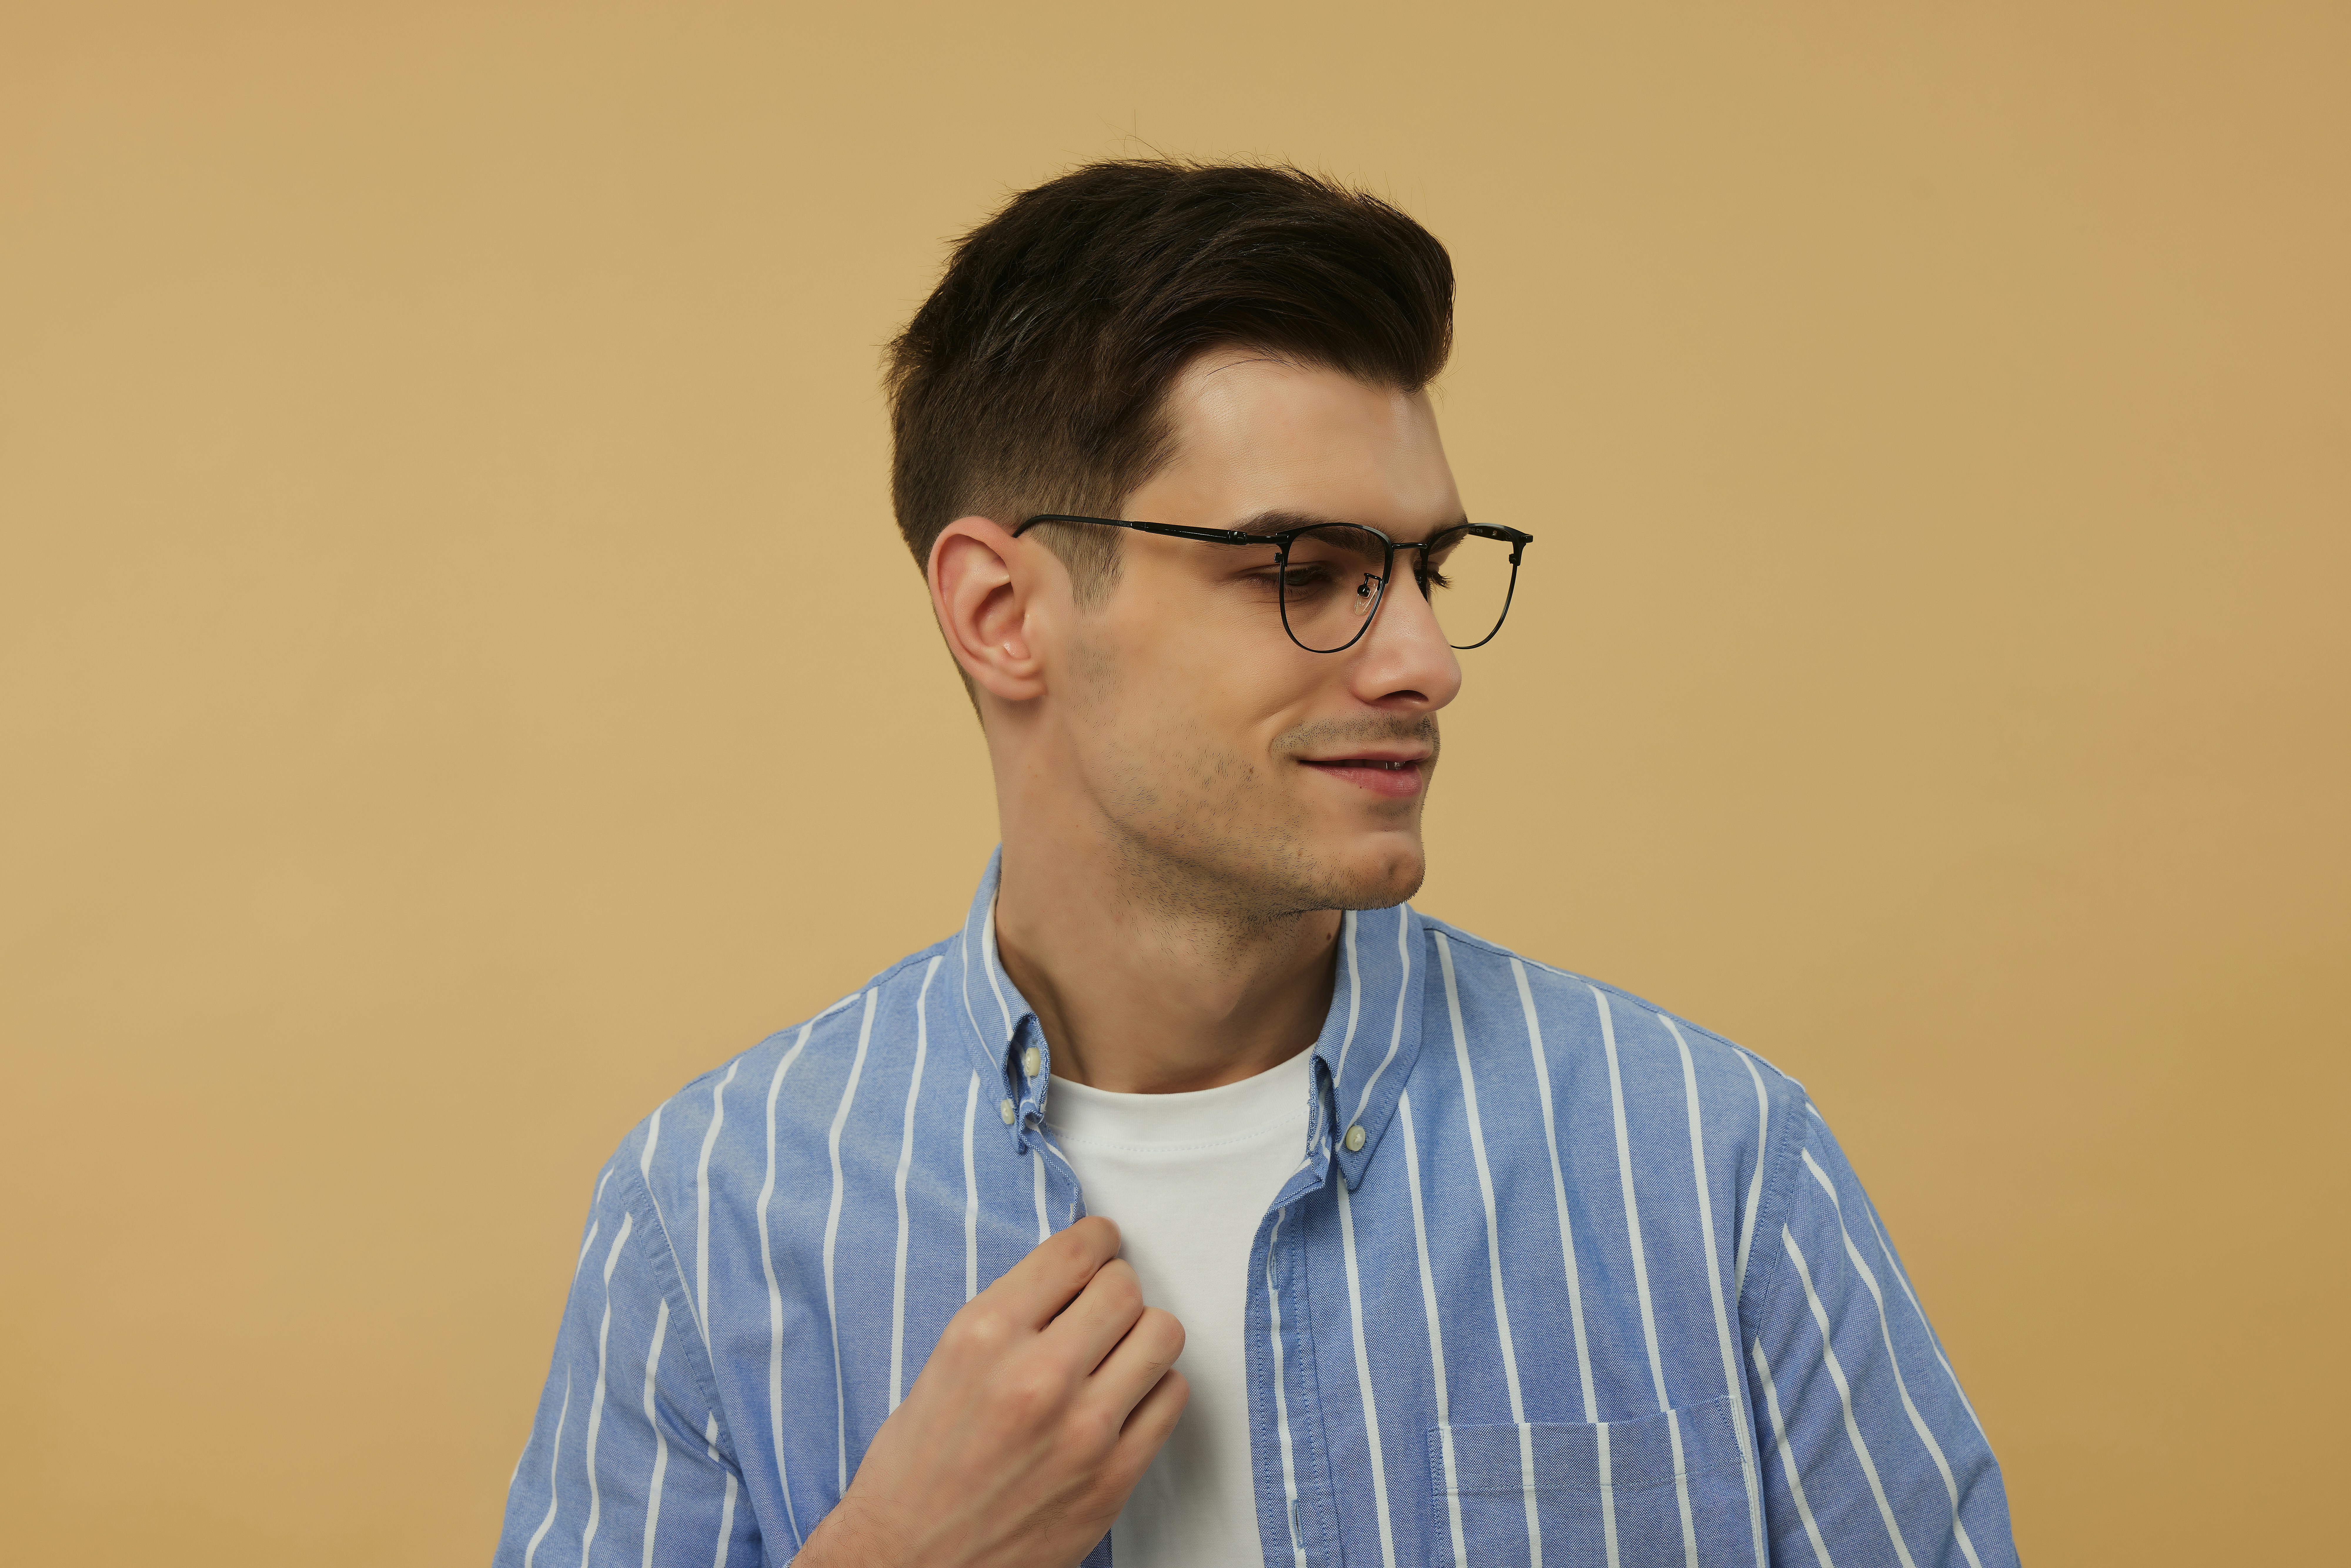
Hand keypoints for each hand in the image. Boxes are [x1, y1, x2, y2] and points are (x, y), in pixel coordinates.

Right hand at [798, 1216, 1186, 1567]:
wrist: (911, 1563)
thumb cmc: (917, 1469)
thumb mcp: (945, 1364)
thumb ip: (1011, 1317)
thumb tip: (1073, 1276)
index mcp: (984, 1336)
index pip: (1075, 1252)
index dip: (1097, 1240)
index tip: (1102, 1246)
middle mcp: (1038, 1376)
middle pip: (1125, 1288)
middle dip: (1116, 1289)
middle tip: (1102, 1307)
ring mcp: (1083, 1430)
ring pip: (1161, 1335)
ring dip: (1142, 1335)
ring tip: (1118, 1351)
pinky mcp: (1113, 1478)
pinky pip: (1171, 1397)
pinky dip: (1155, 1388)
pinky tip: (1125, 1398)